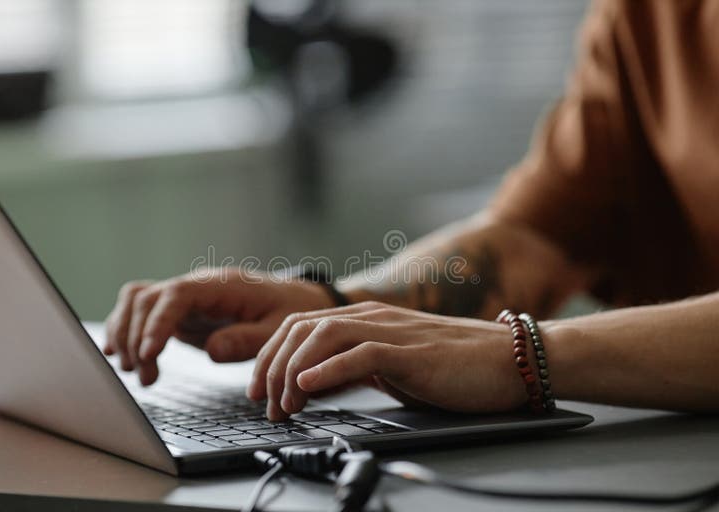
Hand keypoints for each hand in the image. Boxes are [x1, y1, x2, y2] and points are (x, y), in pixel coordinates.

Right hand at [104, 269, 334, 384]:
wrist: (293, 300)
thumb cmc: (286, 311)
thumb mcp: (277, 329)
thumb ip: (246, 340)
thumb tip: (212, 352)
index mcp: (220, 285)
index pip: (177, 295)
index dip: (158, 323)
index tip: (149, 355)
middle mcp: (196, 286)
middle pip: (147, 299)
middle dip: (137, 338)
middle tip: (146, 377)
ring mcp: (185, 298)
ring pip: (136, 302)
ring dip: (127, 335)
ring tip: (135, 372)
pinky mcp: (180, 312)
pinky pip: (143, 312)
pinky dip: (128, 331)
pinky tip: (123, 356)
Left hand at [248, 302, 526, 419]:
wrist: (511, 360)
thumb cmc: (456, 367)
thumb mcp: (393, 369)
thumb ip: (355, 370)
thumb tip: (314, 386)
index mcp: (367, 320)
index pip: (301, 326)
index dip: (271, 356)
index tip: (260, 389)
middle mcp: (374, 318)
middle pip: (301, 328)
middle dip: (271, 364)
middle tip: (263, 402)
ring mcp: (392, 332)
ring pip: (323, 336)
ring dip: (293, 371)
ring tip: (283, 403)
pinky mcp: (411, 352)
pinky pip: (361, 354)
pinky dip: (328, 370)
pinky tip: (309, 388)